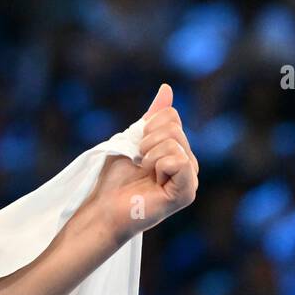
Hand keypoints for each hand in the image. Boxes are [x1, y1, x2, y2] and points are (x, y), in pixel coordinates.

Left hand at [83, 83, 199, 246]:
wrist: (104, 206)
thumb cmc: (115, 177)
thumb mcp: (132, 139)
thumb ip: (152, 117)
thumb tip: (167, 88)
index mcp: (178, 150)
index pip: (170, 116)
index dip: (146, 127)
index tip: (136, 149)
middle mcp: (189, 164)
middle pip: (173, 127)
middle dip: (146, 141)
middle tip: (139, 163)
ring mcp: (190, 179)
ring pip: (174, 143)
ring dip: (149, 156)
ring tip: (144, 173)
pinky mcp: (187, 193)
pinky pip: (180, 162)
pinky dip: (159, 165)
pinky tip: (153, 180)